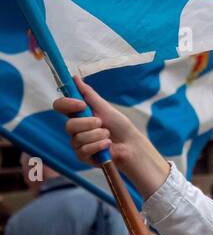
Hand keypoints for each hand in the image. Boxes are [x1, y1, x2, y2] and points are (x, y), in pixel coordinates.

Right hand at [53, 77, 169, 197]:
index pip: (60, 106)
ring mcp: (78, 143)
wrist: (130, 144)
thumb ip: (87, 93)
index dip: (67, 104)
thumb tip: (74, 77)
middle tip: (101, 123)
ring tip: (108, 135)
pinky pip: (83, 151)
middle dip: (88, 123)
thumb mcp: (103, 106)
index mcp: (77, 114)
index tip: (82, 104)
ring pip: (78, 139)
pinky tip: (107, 145)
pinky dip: (98, 146)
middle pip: (69, 125)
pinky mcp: (83, 157)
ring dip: (97, 135)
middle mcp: (75, 129)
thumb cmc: (118, 125)